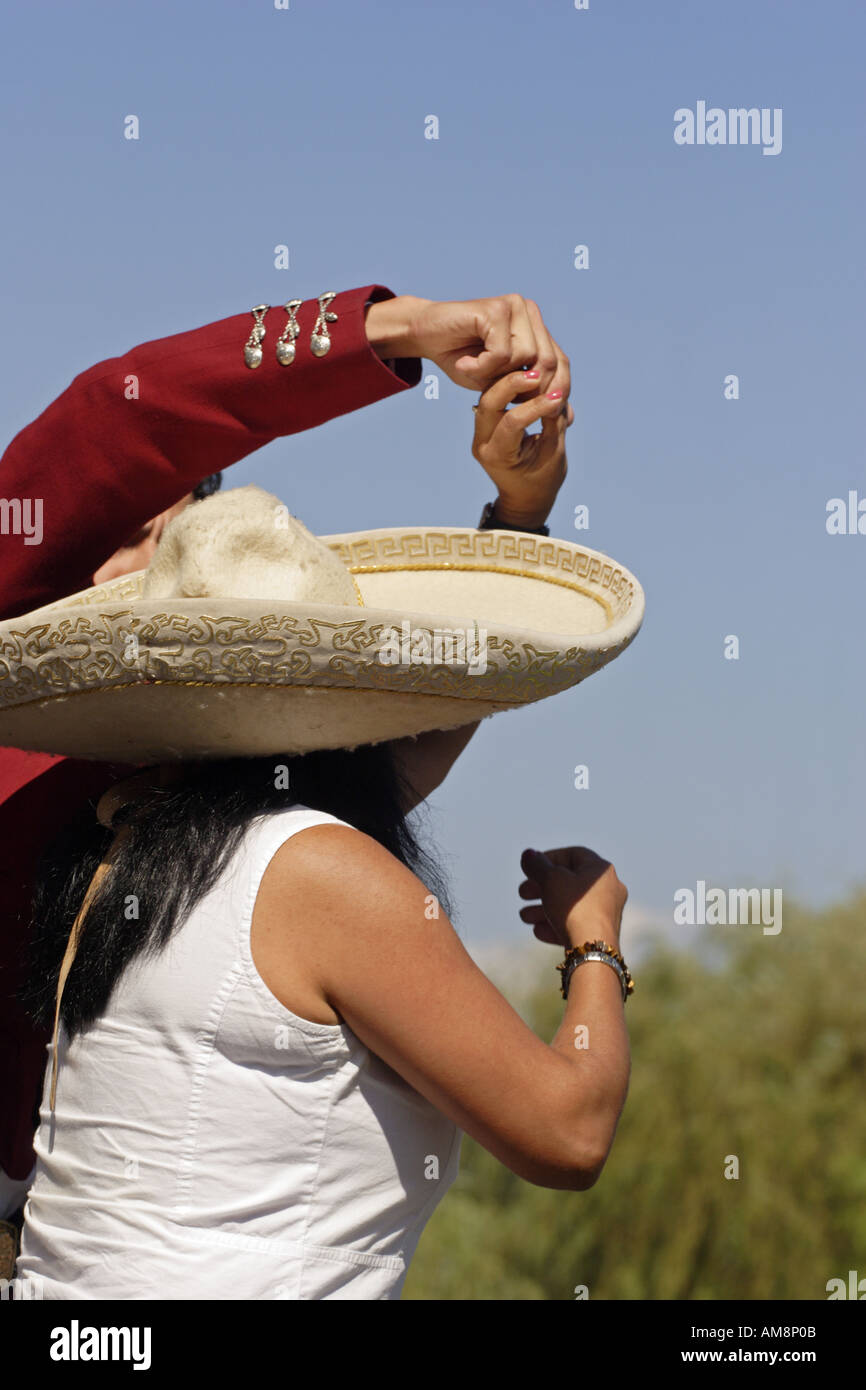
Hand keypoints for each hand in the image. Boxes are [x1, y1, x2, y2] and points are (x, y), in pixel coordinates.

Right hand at [368, 293, 565, 394]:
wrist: (424, 335)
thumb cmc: (461, 358)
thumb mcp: (499, 379)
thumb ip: (528, 388)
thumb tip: (568, 412)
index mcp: (533, 325)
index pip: (558, 362)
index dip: (550, 390)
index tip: (531, 413)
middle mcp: (526, 311)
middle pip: (547, 361)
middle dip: (529, 389)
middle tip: (503, 401)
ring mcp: (513, 306)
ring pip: (526, 358)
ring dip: (498, 377)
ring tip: (474, 373)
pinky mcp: (495, 310)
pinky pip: (502, 353)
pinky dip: (482, 367)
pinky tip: (463, 365)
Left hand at [472, 364, 572, 528]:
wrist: (524, 497)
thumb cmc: (542, 480)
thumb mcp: (553, 454)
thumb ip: (553, 422)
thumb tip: (558, 391)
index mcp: (497, 456)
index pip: (512, 422)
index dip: (537, 405)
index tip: (559, 397)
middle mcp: (482, 443)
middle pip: (489, 402)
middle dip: (513, 383)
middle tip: (539, 374)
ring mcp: (480, 433)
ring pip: (488, 395)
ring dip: (510, 380)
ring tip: (535, 371)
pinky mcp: (485, 424)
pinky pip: (494, 397)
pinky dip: (510, 386)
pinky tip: (528, 377)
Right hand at [518, 847, 627, 951]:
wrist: (593, 950)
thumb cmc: (574, 908)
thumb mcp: (550, 880)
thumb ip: (537, 865)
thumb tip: (529, 854)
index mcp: (601, 870)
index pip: (573, 855)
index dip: (548, 858)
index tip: (530, 868)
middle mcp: (609, 889)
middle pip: (569, 883)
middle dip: (541, 888)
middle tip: (522, 894)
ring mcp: (607, 913)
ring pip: (570, 906)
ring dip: (544, 909)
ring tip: (524, 917)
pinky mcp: (602, 934)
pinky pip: (576, 924)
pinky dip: (556, 925)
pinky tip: (539, 931)